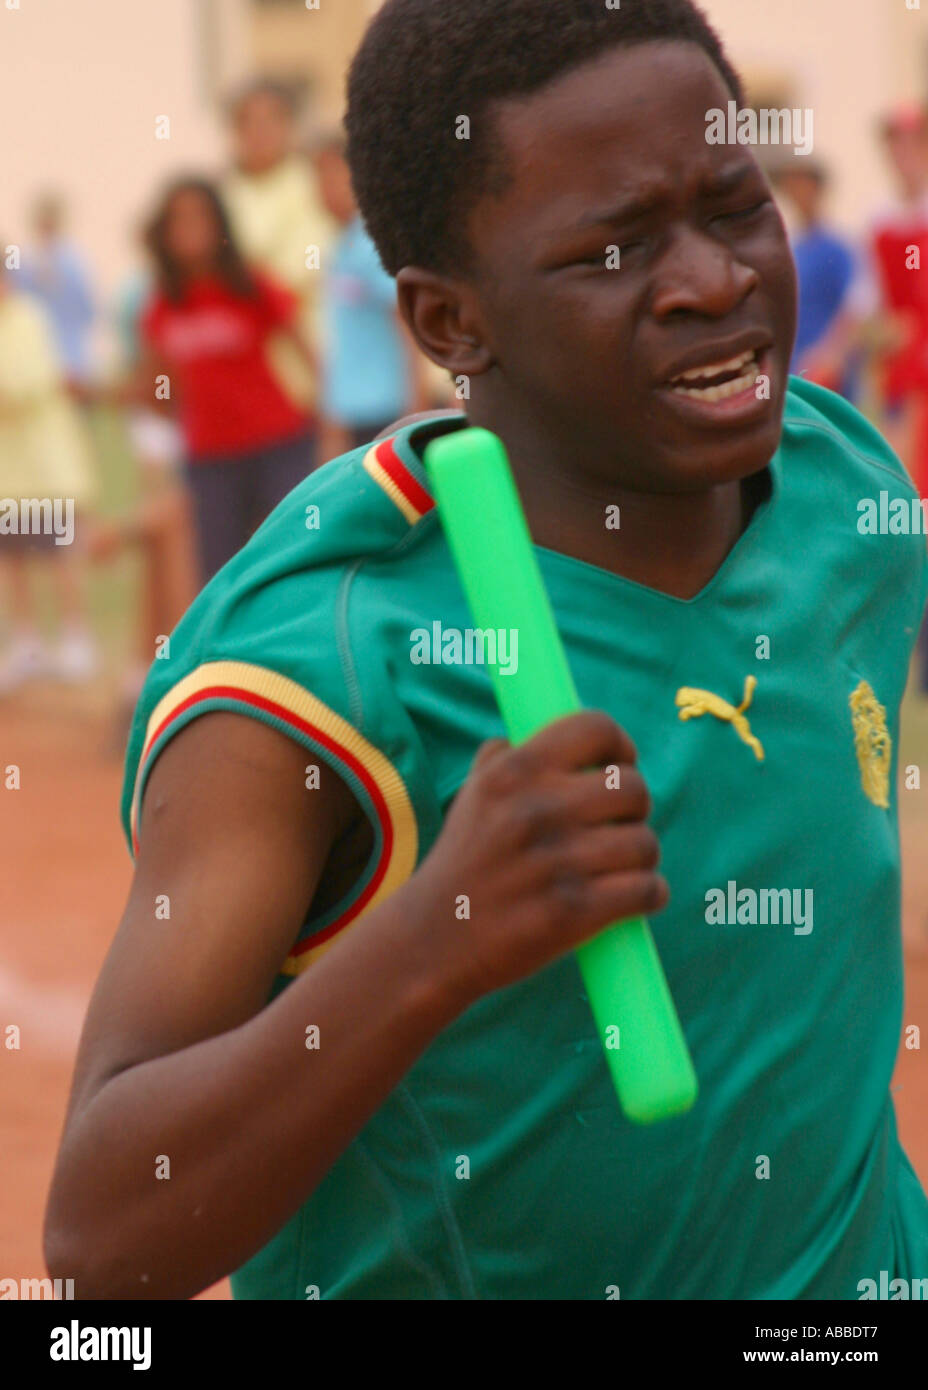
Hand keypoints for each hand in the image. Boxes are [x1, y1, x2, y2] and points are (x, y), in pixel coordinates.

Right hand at [403, 710, 667, 1005]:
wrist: (431, 942)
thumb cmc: (462, 865)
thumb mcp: (472, 798)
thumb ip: (503, 759)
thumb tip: (534, 736)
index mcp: (513, 772)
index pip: (596, 729)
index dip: (619, 746)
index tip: (619, 765)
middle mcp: (536, 809)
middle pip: (633, 788)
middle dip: (635, 809)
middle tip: (619, 826)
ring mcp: (556, 861)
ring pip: (645, 842)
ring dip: (643, 857)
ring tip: (623, 868)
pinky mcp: (573, 912)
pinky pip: (647, 889)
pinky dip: (651, 894)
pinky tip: (635, 898)